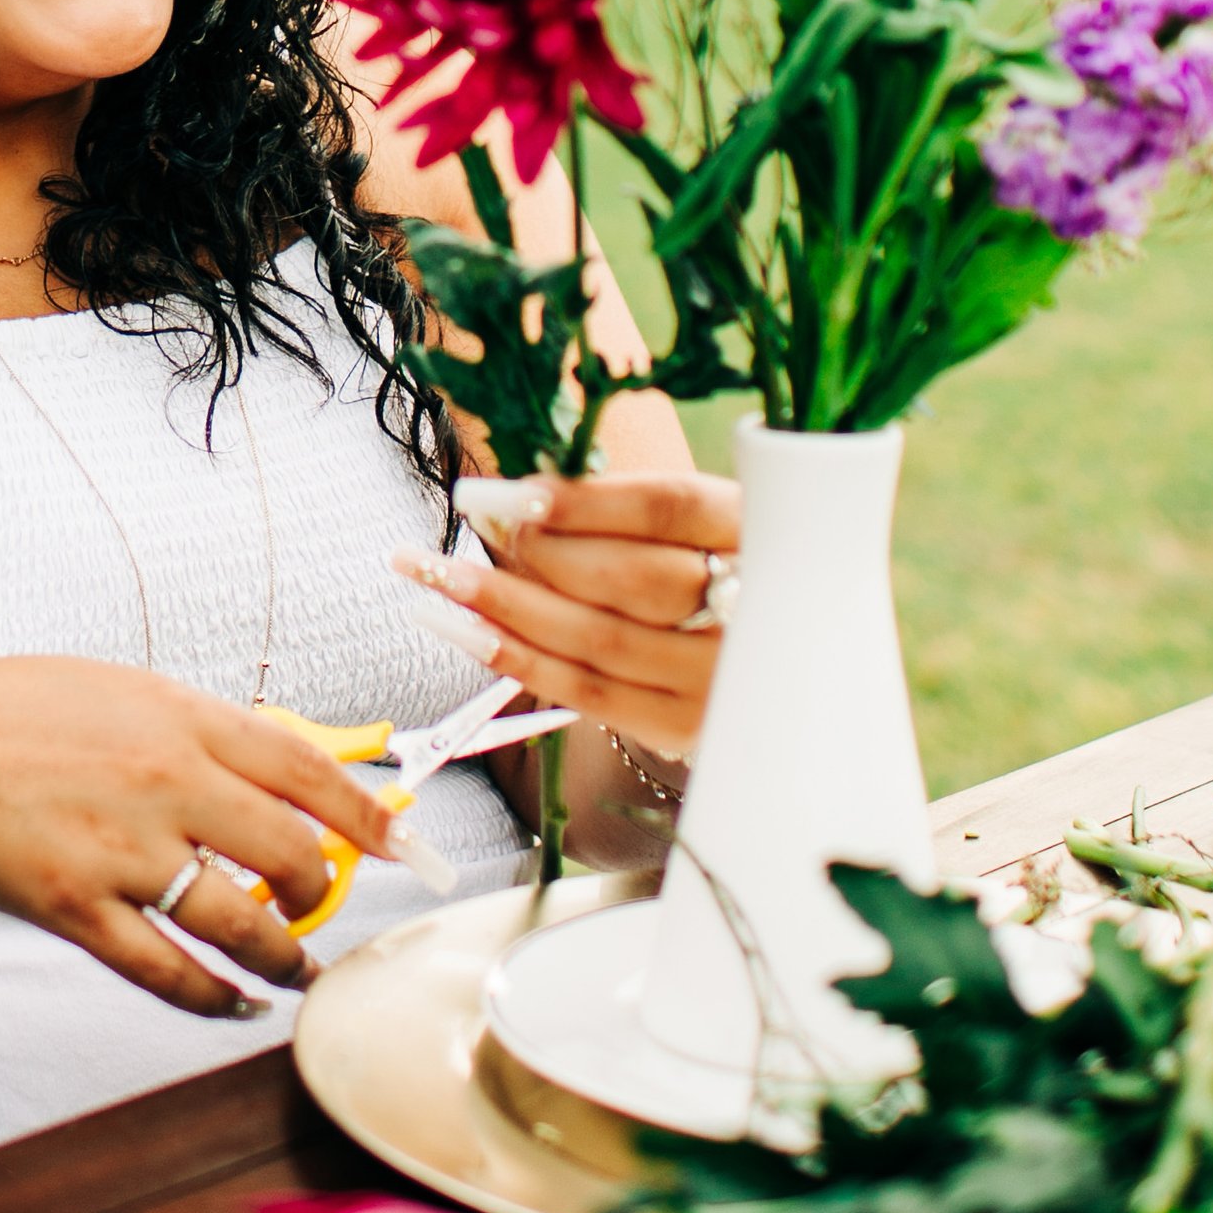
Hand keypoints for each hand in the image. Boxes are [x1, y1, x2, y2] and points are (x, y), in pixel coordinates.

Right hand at [0, 657, 405, 1018]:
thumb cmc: (28, 716)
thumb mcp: (132, 694)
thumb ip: (207, 734)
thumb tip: (287, 776)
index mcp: (184, 720)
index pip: (308, 770)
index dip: (368, 816)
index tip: (403, 846)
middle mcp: (166, 783)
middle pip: (291, 853)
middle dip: (320, 892)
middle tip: (314, 903)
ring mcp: (123, 852)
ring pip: (242, 926)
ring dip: (285, 959)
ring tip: (296, 972)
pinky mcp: (79, 910)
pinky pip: (170, 972)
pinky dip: (217, 998)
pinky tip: (237, 1003)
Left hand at [395, 469, 741, 764]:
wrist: (784, 671)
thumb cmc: (721, 569)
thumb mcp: (703, 521)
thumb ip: (628, 510)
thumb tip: (518, 492)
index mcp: (764, 533)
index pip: (670, 509)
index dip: (586, 499)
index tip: (510, 488)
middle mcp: (754, 609)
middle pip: (630, 578)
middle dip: (538, 548)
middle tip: (471, 514)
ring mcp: (719, 678)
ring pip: (595, 639)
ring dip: (501, 603)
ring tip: (428, 570)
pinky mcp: (682, 724)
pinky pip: (584, 690)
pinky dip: (514, 657)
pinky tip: (459, 627)